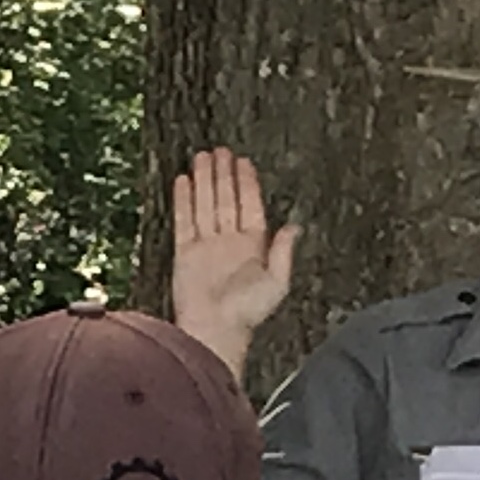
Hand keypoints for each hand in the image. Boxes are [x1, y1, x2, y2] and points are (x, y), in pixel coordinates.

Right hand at [169, 146, 297, 375]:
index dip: (247, 183)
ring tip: (202, 155)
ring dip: (204, 180)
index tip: (243, 161)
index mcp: (252, 247)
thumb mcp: (277, 282)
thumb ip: (283, 252)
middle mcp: (229, 243)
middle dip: (224, 175)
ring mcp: (206, 246)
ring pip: (205, 204)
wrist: (214, 330)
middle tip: (220, 150)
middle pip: (226, 200)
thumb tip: (295, 226)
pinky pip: (184, 220)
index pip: (249, 206)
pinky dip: (184, 200)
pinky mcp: (185, 253)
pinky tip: (184, 181)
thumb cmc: (247, 312)